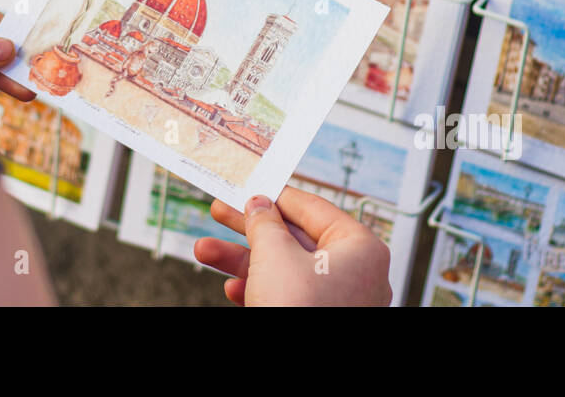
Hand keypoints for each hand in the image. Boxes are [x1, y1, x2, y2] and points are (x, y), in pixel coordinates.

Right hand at [192, 187, 391, 306]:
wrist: (300, 380)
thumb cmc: (299, 310)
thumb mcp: (274, 255)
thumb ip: (264, 223)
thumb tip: (259, 204)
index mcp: (360, 248)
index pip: (312, 208)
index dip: (274, 196)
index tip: (248, 187)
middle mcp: (357, 274)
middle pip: (294, 239)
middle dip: (248, 230)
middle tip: (220, 213)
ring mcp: (340, 302)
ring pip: (286, 270)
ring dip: (242, 261)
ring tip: (204, 251)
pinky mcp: (321, 321)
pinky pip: (289, 297)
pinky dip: (260, 290)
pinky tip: (232, 289)